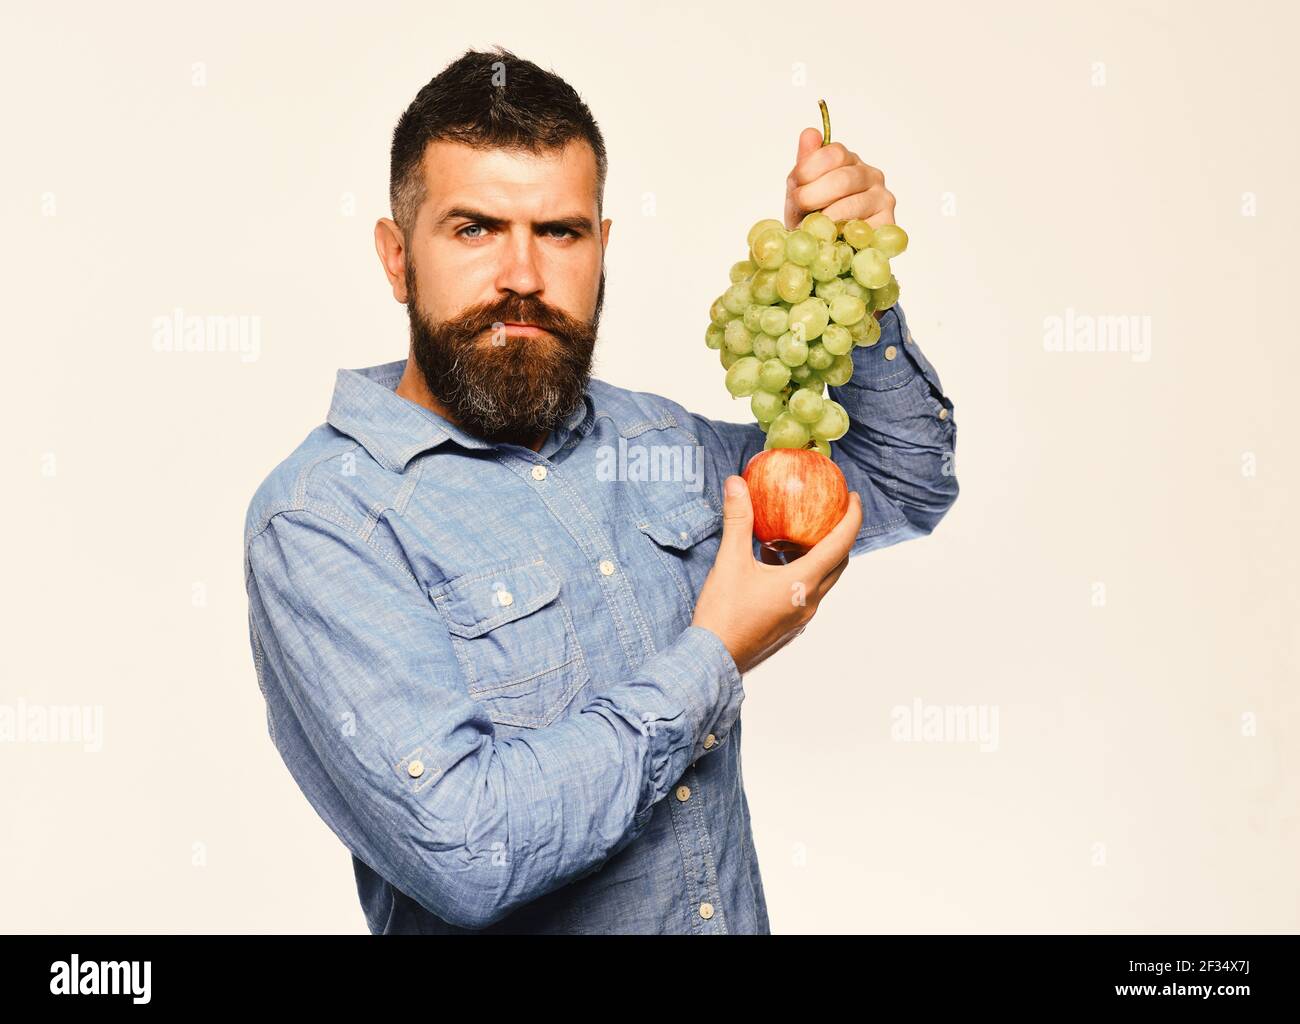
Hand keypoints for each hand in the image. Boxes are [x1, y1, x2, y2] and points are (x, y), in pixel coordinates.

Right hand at [691, 475, 861, 674]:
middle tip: (832, 512)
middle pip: (838, 563)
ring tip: (797, 533)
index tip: (854, 497)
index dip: (852, 518)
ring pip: (822, 578)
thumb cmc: (723, 613)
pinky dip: (800, 570)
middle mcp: (810, 601)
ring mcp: (801, 617)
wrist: (713, 659)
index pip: (840, 545)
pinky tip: (772, 560)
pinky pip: (805, 591)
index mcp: (803, 583)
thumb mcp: (729, 561)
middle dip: (840, 535)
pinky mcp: (789, 625)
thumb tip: (737, 484)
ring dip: (818, 554)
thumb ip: (737, 520)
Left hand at [784, 128, 896, 320]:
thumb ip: (805, 162)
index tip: (794, 190)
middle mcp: (870, 174)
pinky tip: (830, 240)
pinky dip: (841, 236)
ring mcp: (882, 198)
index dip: (808, 171)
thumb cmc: (812, 214)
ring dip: (825, 221)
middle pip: (842, 179)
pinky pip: (863, 229)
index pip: (833, 152)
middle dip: (813, 197)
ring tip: (810, 231)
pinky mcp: (888, 224)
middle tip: (800, 213)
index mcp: (848, 159)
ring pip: (851, 206)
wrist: (824, 249)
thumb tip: (809, 133)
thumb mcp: (801, 188)